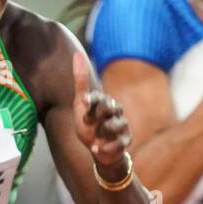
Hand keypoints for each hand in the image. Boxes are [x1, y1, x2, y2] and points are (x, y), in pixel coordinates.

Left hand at [71, 49, 131, 175]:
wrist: (97, 149)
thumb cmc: (88, 124)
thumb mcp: (81, 104)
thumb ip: (81, 81)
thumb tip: (77, 54)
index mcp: (105, 102)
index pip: (99, 96)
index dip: (91, 99)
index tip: (83, 101)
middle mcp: (116, 112)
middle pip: (108, 108)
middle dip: (96, 115)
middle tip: (88, 123)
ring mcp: (122, 126)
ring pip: (114, 126)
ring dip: (101, 133)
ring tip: (94, 138)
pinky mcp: (125, 141)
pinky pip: (118, 144)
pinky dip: (106, 148)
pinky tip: (96, 149)